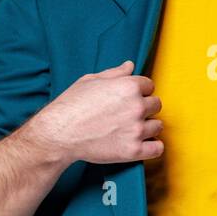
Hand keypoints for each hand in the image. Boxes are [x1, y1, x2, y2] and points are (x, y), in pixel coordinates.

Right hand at [29, 61, 163, 165]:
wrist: (59, 134)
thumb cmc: (71, 106)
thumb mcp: (90, 81)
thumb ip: (114, 73)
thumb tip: (130, 65)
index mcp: (128, 86)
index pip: (149, 85)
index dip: (139, 91)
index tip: (129, 99)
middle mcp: (136, 106)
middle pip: (155, 105)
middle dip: (144, 108)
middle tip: (128, 115)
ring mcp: (136, 129)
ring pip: (157, 126)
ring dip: (148, 127)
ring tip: (131, 130)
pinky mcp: (133, 150)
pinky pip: (157, 148)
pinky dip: (153, 147)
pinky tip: (143, 144)